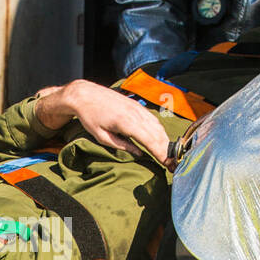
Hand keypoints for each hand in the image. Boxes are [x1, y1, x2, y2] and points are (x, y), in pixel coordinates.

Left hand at [34, 80, 170, 166]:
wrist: (86, 95)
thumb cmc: (90, 117)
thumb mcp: (102, 136)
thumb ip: (122, 146)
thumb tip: (139, 154)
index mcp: (126, 123)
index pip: (150, 141)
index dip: (161, 154)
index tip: (169, 165)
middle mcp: (136, 114)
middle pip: (158, 134)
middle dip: (167, 150)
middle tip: (173, 164)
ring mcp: (138, 108)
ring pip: (158, 127)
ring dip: (165, 141)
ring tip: (169, 155)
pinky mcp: (137, 106)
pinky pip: (153, 120)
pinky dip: (160, 131)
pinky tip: (162, 140)